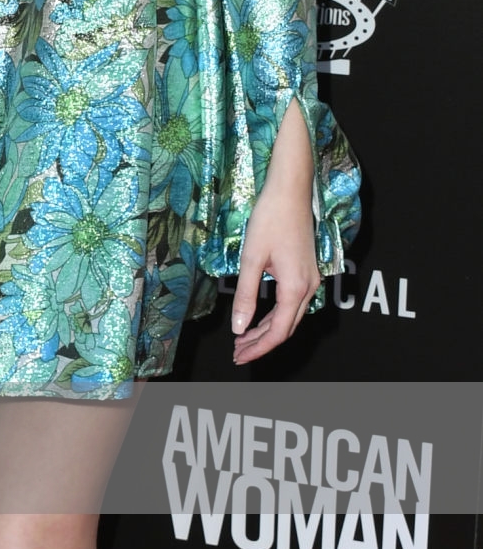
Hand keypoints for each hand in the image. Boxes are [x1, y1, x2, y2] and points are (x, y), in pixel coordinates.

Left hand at [232, 104, 318, 365]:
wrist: (290, 191)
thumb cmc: (270, 220)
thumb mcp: (252, 259)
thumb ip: (247, 295)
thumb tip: (239, 328)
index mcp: (296, 287)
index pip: (278, 331)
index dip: (259, 348)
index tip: (239, 356)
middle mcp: (309, 287)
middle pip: (286, 327)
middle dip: (262, 343)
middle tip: (237, 352)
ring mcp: (310, 279)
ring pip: (290, 316)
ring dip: (268, 330)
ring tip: (243, 339)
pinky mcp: (307, 271)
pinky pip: (293, 303)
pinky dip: (275, 316)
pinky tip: (258, 318)